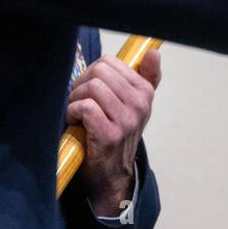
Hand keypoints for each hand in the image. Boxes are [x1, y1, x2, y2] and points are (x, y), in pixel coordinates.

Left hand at [65, 50, 161, 216]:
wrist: (111, 175)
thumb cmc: (117, 135)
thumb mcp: (135, 106)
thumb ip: (145, 78)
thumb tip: (154, 53)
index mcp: (145, 92)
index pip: (111, 62)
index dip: (93, 73)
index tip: (91, 90)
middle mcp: (139, 104)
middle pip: (99, 71)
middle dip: (81, 84)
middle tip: (79, 101)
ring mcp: (126, 120)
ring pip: (92, 88)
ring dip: (75, 99)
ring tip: (77, 112)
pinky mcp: (110, 134)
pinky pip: (86, 107)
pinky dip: (73, 112)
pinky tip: (76, 122)